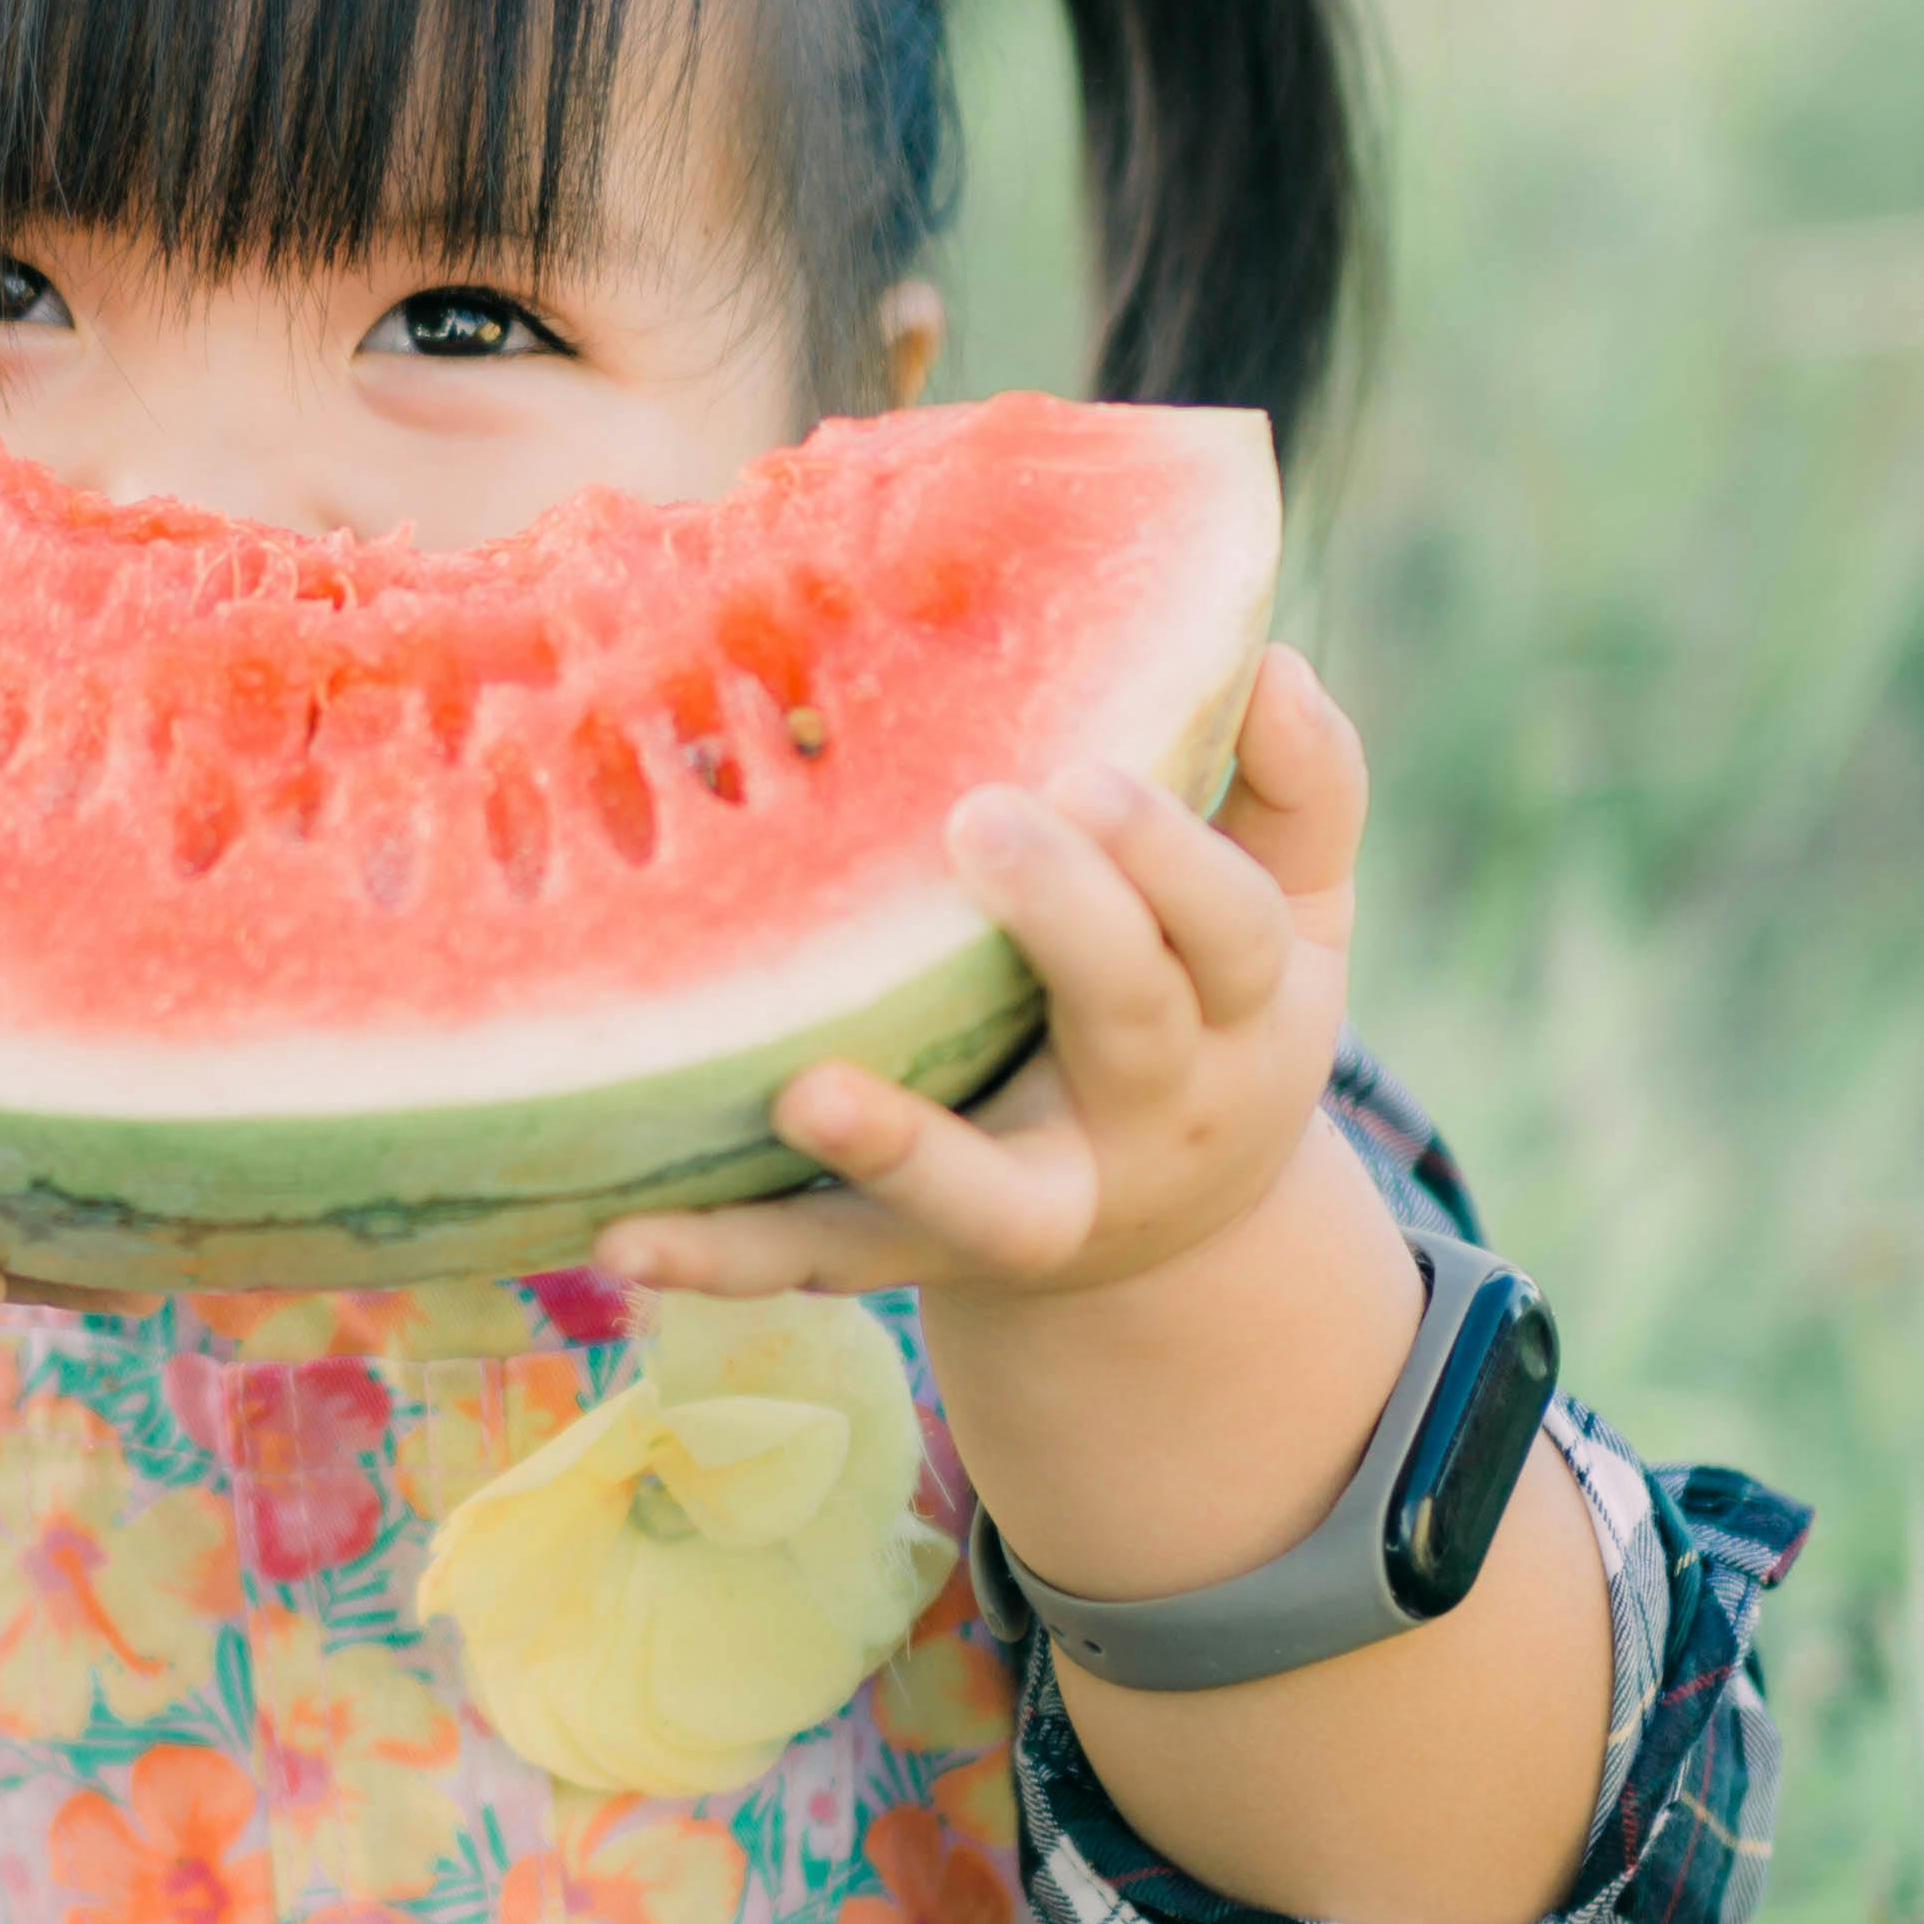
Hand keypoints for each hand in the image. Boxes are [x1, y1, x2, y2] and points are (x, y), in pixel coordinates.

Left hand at [596, 645, 1367, 1303]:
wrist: (1182, 1240)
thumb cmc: (1213, 1013)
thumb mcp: (1296, 919)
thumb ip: (1302, 793)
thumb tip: (1273, 660)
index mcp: (1243, 1015)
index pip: (1233, 933)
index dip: (1173, 859)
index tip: (1090, 772)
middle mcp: (1149, 1119)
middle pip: (1132, 1025)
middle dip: (1069, 924)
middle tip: (980, 817)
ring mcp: (1034, 1204)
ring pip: (978, 1198)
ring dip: (896, 1150)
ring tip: (807, 1092)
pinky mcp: (915, 1259)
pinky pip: (820, 1263)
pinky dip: (725, 1258)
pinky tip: (620, 1240)